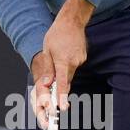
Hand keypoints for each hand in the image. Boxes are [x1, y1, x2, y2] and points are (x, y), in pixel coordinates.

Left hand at [31, 0, 92, 125]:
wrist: (71, 21)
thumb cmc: (56, 35)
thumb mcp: (47, 50)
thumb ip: (48, 69)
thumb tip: (48, 84)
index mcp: (62, 61)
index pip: (62, 83)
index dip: (62, 97)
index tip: (62, 107)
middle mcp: (73, 62)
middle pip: (65, 80)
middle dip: (60, 83)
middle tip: (53, 80)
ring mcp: (80, 60)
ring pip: (69, 73)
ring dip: (63, 70)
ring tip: (59, 55)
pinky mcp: (83, 58)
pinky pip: (73, 66)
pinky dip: (68, 64)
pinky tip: (66, 52)